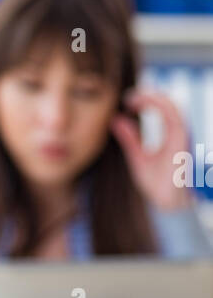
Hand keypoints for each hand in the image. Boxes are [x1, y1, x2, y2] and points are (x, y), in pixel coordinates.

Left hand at [111, 89, 191, 212]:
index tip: (127, 100)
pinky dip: (156, 104)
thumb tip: (116, 119)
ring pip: (170, 103)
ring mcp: (182, 134)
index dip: (146, 99)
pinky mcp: (181, 138)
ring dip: (150, 96)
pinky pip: (172, 113)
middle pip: (167, 100)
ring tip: (131, 98)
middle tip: (127, 96)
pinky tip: (138, 104)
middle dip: (147, 93)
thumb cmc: (159, 184)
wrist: (169, 203)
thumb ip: (130, 139)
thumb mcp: (139, 157)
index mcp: (172, 133)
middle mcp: (179, 130)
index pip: (162, 107)